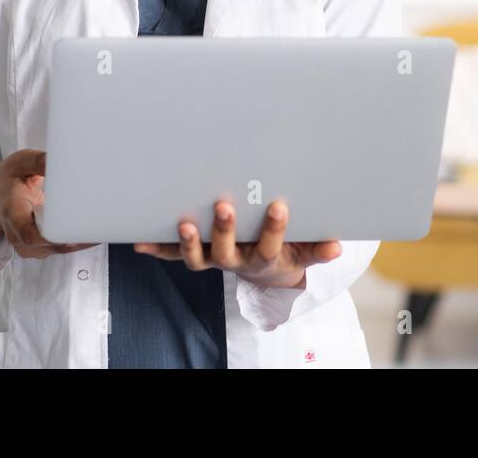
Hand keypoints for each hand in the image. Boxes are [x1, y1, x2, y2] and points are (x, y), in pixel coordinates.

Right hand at [0, 150, 97, 259]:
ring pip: (60, 248)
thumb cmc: (9, 178)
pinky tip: (92, 226)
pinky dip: (77, 238)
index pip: (29, 235)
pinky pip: (62, 247)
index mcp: (12, 213)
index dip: (53, 238)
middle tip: (103, 222)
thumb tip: (56, 160)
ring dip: (80, 238)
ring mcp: (28, 246)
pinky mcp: (39, 248)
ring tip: (101, 223)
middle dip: (76, 236)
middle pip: (51, 245)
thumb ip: (37, 161)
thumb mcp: (19, 162)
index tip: (75, 233)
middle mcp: (18, 236)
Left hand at [132, 199, 342, 288]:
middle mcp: (235, 260)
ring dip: (189, 241)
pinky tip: (139, 240)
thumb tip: (337, 247)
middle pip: (227, 251)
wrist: (266, 272)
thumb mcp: (304, 251)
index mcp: (264, 257)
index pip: (270, 245)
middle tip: (224, 206)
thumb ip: (317, 248)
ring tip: (184, 222)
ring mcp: (212, 258)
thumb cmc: (286, 250)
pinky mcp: (195, 253)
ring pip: (197, 257)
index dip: (274, 228)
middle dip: (225, 230)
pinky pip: (174, 253)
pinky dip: (156, 248)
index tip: (278, 206)